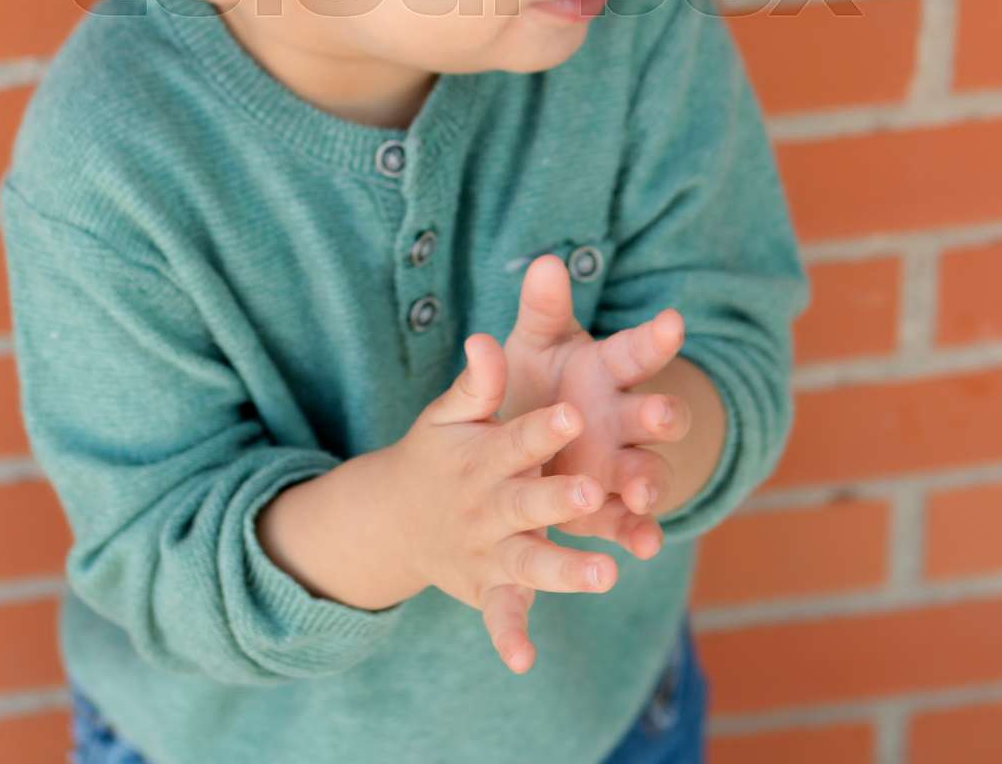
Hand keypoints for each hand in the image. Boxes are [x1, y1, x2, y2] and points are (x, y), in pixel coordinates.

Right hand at [387, 329, 617, 674]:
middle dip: (558, 497)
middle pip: (526, 503)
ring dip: (563, 572)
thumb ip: (478, 384)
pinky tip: (523, 661)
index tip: (573, 411)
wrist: (396, 517)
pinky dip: (507, 638)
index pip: (517, 440)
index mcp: (484, 458)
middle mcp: (487, 507)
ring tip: (605, 573)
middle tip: (592, 486)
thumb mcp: (451, 415)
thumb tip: (486, 340)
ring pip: (528, 564)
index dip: (543, 427)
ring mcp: (487, 552)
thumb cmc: (441, 452)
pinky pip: (499, 617)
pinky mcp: (487, 589)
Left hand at [498, 255, 692, 558]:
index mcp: (607, 371)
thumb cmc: (539, 381)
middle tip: (662, 413)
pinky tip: (642, 546)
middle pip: (655, 414)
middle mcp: (624, 418)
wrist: (523, 444)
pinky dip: (638, 534)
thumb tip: (546, 263)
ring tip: (644, 494)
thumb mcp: (537, 343)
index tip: (673, 321)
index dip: (656, 338)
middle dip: (663, 414)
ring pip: (648, 472)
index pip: (637, 351)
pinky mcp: (608, 509)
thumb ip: (542, 309)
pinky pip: (629, 523)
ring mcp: (620, 466)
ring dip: (651, 482)